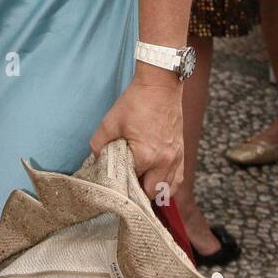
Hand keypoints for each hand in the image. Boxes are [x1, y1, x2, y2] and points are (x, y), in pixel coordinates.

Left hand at [89, 73, 182, 200]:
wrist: (160, 85)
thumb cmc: (136, 101)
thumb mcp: (111, 121)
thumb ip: (100, 143)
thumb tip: (96, 158)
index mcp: (146, 155)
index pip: (133, 184)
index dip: (122, 186)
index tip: (114, 184)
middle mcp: (165, 161)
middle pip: (152, 193)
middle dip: (138, 192)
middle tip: (126, 183)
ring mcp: (176, 158)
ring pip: (168, 189)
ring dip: (154, 189)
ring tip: (141, 182)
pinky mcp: (182, 152)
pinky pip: (178, 179)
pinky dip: (168, 183)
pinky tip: (157, 179)